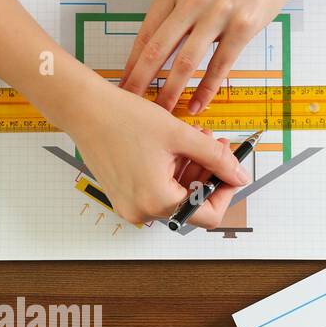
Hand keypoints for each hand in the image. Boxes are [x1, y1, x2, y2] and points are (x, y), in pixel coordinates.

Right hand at [68, 84, 248, 228]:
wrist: (85, 111)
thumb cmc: (125, 119)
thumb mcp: (181, 135)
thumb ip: (216, 158)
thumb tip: (239, 176)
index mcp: (158, 200)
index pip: (208, 215)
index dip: (225, 191)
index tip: (230, 169)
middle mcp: (142, 211)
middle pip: (192, 204)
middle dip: (207, 175)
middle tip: (214, 144)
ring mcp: (130, 206)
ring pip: (175, 196)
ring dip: (190, 171)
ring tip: (193, 140)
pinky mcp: (123, 197)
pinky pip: (157, 192)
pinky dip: (171, 173)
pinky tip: (172, 149)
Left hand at [120, 0, 306, 113]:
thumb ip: (175, 3)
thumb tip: (157, 39)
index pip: (145, 33)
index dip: (131, 63)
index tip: (123, 83)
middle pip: (157, 51)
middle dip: (140, 83)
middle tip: (131, 104)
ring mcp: (217, 13)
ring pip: (185, 63)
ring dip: (171, 92)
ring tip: (162, 111)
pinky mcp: (242, 27)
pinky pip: (219, 66)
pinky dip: (206, 90)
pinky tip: (198, 104)